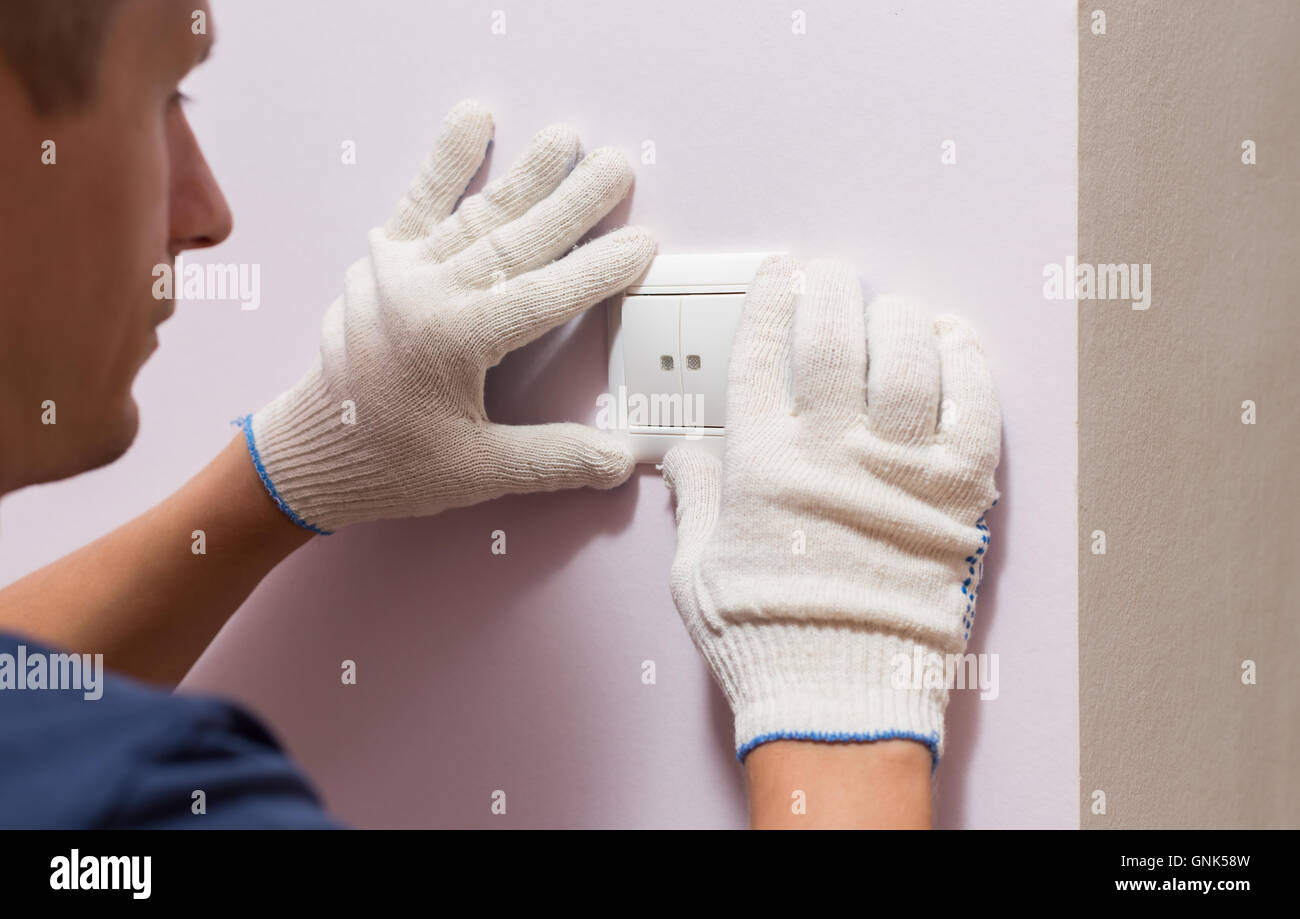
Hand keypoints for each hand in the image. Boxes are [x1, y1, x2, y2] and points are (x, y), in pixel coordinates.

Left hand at [240, 101, 654, 532]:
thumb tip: (619, 459)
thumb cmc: (389, 465)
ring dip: (525, 175)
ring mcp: (398, 271)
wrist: (308, 455)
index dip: (597, 270)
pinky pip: (417, 202)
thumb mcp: (480, 472)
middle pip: (516, 239)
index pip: (543, 295)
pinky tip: (472, 121)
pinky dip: (445, 161)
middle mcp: (425, 293)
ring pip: (476, 213)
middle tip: (617, 166)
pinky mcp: (380, 263)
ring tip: (566, 139)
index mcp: (453, 341)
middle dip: (572, 201)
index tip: (641, 245)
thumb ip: (555, 460)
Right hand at [662, 256, 1000, 764]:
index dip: (770, 300)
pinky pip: (975, 405)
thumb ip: (697, 497)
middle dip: (832, 289)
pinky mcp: (959, 496)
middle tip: (833, 278)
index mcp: (762, 467)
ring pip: (909, 355)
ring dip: (899, 316)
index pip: (763, 352)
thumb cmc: (767, 642)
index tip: (780, 275)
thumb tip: (685, 451)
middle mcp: (830, 455)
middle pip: (835, 336)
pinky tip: (953, 341)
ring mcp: (900, 471)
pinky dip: (968, 362)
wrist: (841, 703)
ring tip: (892, 308)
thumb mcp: (698, 571)